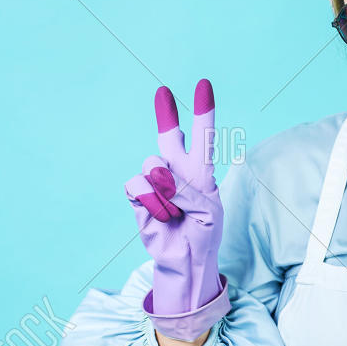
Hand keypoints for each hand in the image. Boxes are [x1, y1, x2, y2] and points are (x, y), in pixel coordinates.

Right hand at [123, 80, 228, 340]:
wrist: (185, 261)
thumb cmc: (203, 236)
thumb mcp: (208, 213)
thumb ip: (188, 190)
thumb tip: (160, 177)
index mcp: (202, 172)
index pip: (203, 137)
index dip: (202, 111)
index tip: (203, 84)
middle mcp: (178, 172)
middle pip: (169, 136)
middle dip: (166, 113)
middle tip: (163, 90)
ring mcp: (157, 183)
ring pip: (153, 166)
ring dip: (166, 193)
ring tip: (176, 213)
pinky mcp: (139, 196)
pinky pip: (137, 186)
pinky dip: (150, 202)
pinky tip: (161, 216)